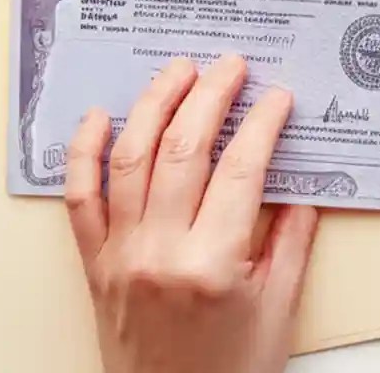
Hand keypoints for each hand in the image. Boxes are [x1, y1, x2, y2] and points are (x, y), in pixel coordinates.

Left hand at [65, 54, 319, 372]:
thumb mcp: (277, 312)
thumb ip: (291, 245)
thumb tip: (300, 190)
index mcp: (212, 265)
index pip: (242, 171)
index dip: (262, 124)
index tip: (276, 99)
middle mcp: (159, 252)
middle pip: (184, 149)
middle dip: (211, 96)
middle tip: (231, 66)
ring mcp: (120, 253)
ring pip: (129, 157)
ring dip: (153, 104)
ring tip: (178, 72)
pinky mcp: (93, 262)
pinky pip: (79, 196)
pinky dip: (84, 151)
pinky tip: (98, 116)